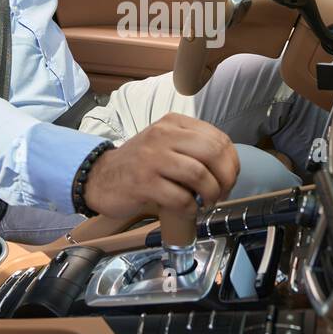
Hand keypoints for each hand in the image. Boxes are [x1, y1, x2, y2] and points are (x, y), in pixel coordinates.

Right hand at [82, 113, 239, 219]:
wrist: (101, 176)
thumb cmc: (139, 163)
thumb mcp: (165, 142)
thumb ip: (192, 146)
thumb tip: (227, 167)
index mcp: (174, 123)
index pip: (218, 138)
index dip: (231, 163)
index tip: (228, 180)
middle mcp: (163, 135)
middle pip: (213, 152)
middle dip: (226, 179)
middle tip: (221, 193)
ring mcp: (152, 158)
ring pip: (199, 174)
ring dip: (210, 194)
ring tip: (206, 202)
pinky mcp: (143, 182)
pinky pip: (180, 197)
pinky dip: (190, 208)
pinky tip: (188, 210)